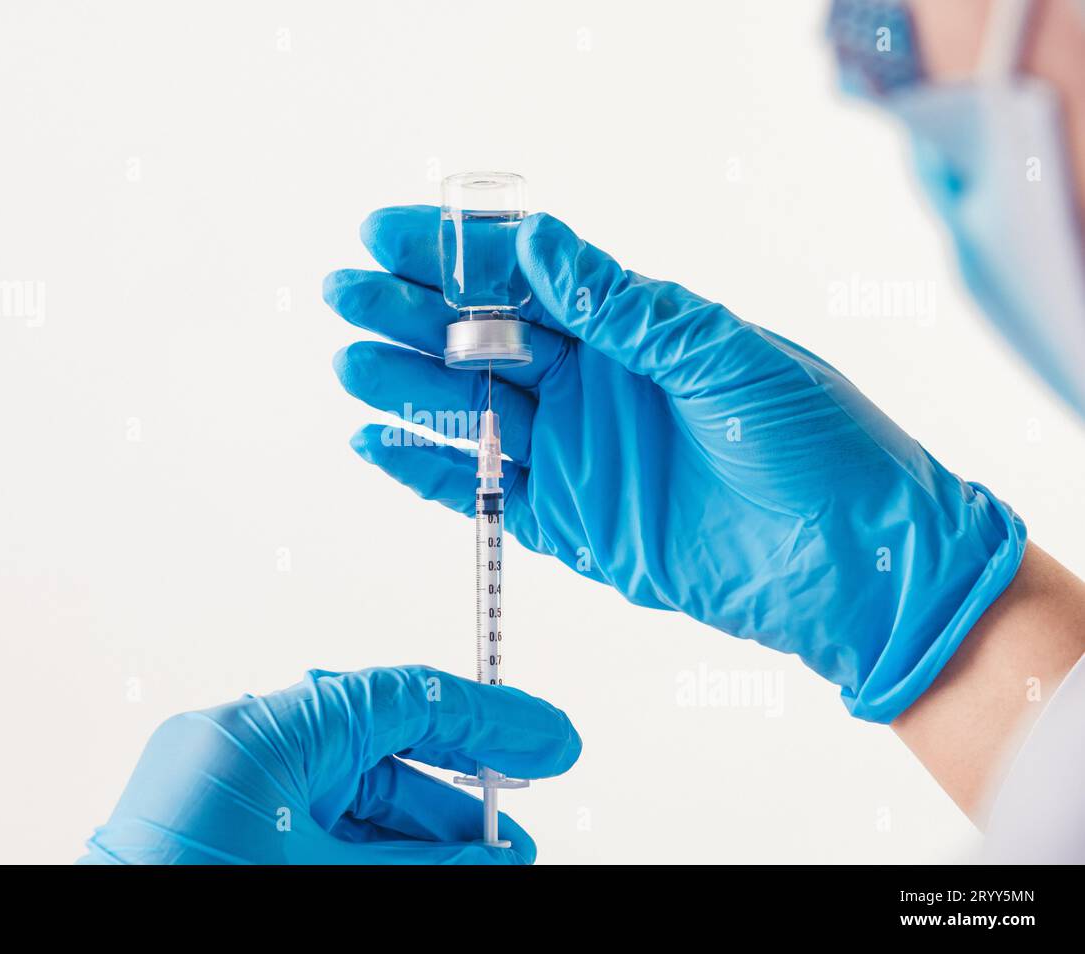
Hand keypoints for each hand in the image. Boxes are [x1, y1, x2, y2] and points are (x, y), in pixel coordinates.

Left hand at [79, 665, 580, 863]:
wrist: (103, 949)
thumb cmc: (184, 901)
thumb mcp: (328, 881)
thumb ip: (418, 866)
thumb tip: (492, 857)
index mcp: (257, 735)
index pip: (398, 700)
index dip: (487, 717)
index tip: (549, 739)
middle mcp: (243, 749)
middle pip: (383, 742)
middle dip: (467, 772)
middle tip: (538, 783)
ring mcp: (233, 790)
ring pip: (357, 792)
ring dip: (432, 826)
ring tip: (500, 855)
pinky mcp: (231, 828)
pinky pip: (323, 823)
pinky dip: (382, 845)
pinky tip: (440, 865)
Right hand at [325, 207, 1025, 722]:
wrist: (857, 567)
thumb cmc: (819, 446)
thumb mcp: (724, 356)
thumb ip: (626, 310)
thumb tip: (542, 248)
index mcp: (634, 331)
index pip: (527, 279)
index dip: (456, 255)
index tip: (391, 234)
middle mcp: (596, 387)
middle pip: (484, 342)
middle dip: (413, 314)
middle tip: (348, 291)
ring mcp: (580, 456)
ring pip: (473, 413)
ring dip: (410, 388)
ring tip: (351, 361)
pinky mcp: (574, 526)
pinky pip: (485, 493)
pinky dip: (432, 470)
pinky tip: (378, 442)